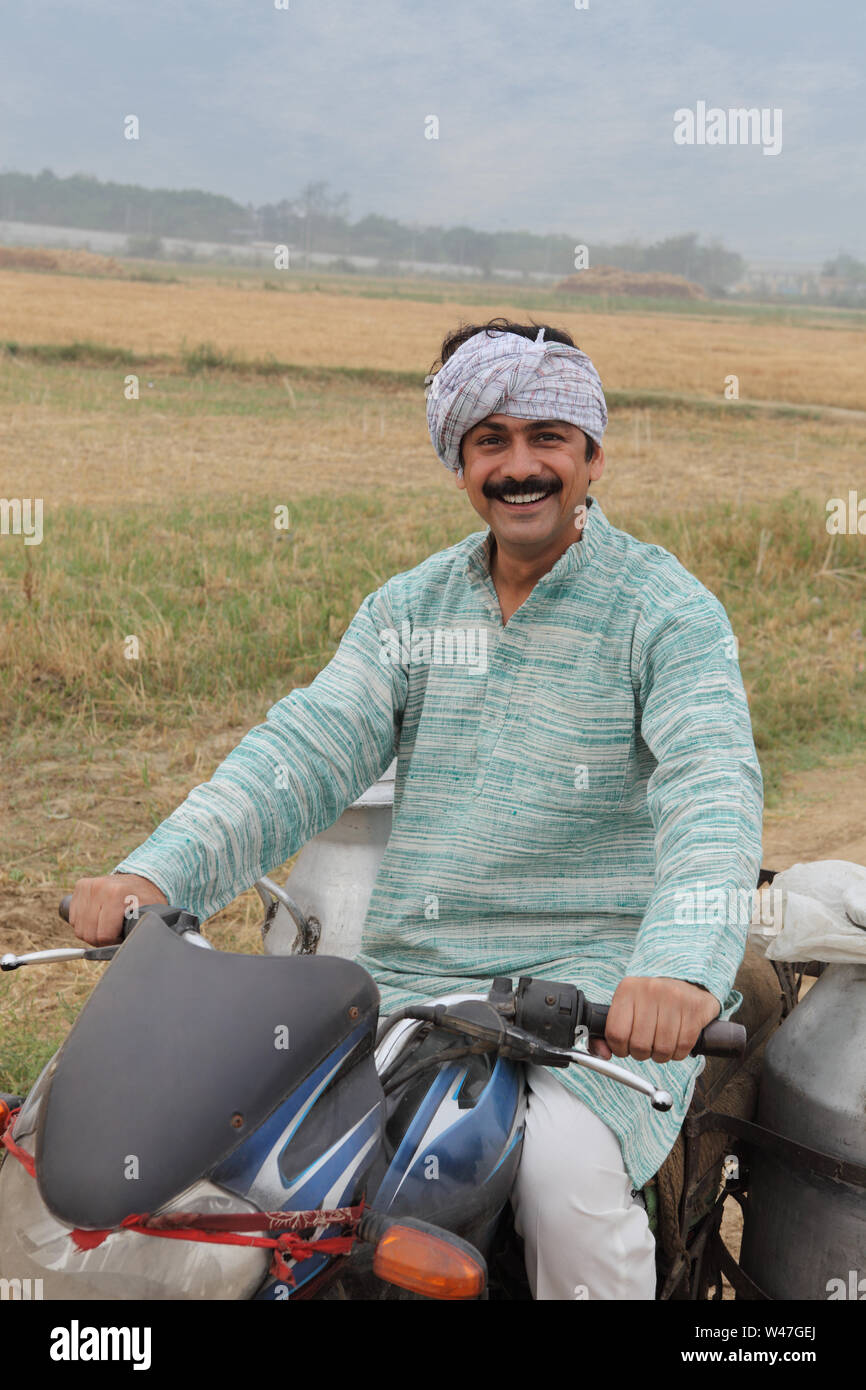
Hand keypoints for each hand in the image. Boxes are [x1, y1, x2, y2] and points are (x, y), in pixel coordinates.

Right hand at [69, 874, 167, 946]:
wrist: (140, 881)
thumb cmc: (145, 902)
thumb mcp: (149, 916)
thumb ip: (142, 931)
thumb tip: (134, 948)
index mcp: (116, 894)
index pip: (103, 935)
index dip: (113, 942)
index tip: (122, 934)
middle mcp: (99, 887)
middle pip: (88, 934)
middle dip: (102, 939)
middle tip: (115, 931)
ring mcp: (87, 885)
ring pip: (79, 929)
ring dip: (92, 932)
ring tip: (107, 924)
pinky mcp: (80, 886)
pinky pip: (73, 919)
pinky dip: (84, 924)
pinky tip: (97, 918)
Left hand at [588, 976, 719, 1063]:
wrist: (687, 980)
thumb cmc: (653, 1000)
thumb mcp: (627, 1006)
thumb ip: (610, 1032)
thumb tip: (602, 1054)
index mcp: (628, 988)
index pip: (616, 1033)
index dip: (620, 1049)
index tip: (625, 1048)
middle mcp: (650, 990)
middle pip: (639, 1045)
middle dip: (642, 1054)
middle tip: (646, 1047)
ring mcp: (675, 998)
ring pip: (662, 1049)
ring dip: (661, 1055)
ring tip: (661, 1044)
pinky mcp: (694, 1009)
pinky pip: (682, 1047)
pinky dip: (677, 1053)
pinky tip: (676, 1042)